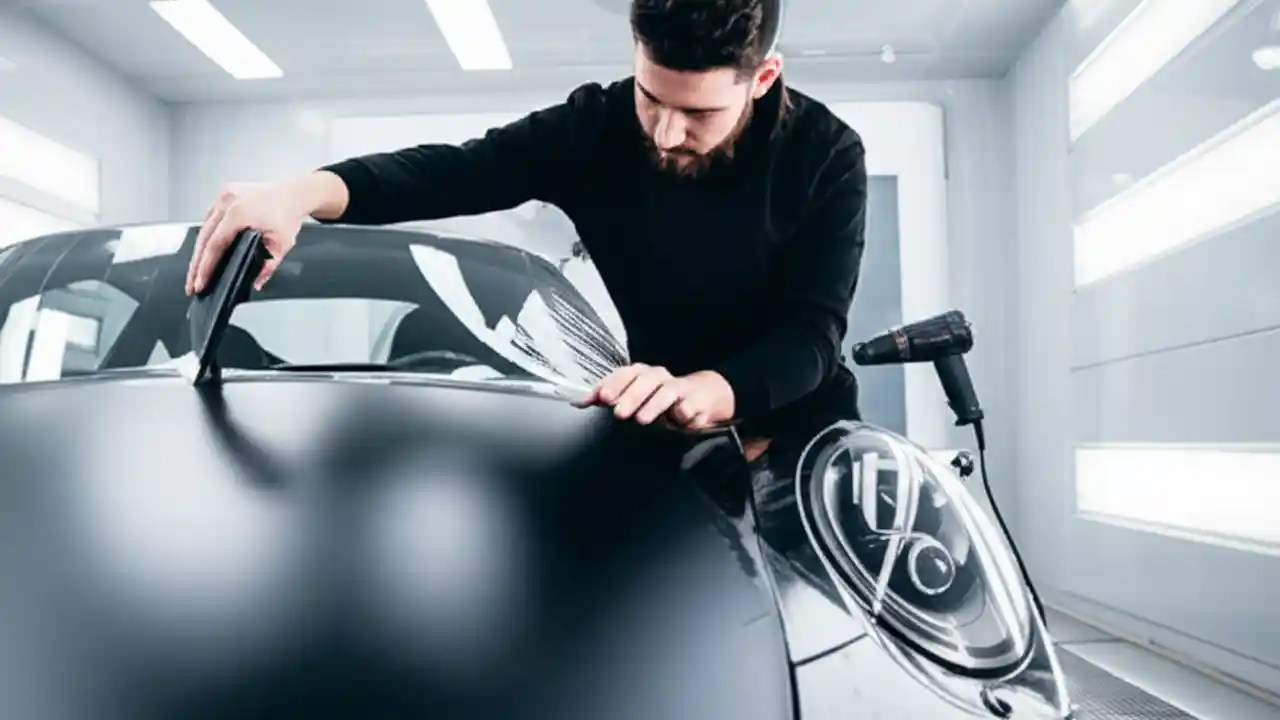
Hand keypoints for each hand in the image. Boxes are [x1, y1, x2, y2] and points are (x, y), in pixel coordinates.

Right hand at [185, 177, 319, 295]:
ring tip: (196, 271)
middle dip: (196, 265)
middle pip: (203, 238)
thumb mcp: (281, 245)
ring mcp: (224, 196)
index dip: (205, 268)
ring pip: (204, 227)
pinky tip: (204, 250)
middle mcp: (228, 202)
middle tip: (192, 284)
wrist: (294, 194)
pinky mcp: (224, 194)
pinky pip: (210, 217)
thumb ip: (268, 267)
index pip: (214, 245)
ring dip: (199, 250)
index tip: (200, 283)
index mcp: (239, 213)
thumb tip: (256, 282)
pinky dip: (207, 234)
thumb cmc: (289, 214)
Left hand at [574, 364, 735, 432]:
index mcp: (641, 374)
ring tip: (642, 420)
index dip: (614, 384)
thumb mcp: (631, 397)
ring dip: (654, 404)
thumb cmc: (657, 399)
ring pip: (667, 391)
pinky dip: (683, 412)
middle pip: (645, 380)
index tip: (602, 397)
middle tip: (619, 413)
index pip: (626, 373)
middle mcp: (659, 377)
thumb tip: (577, 401)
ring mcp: (679, 388)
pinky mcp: (696, 402)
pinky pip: (689, 406)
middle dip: (631, 396)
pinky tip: (678, 419)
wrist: (700, 397)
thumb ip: (606, 398)